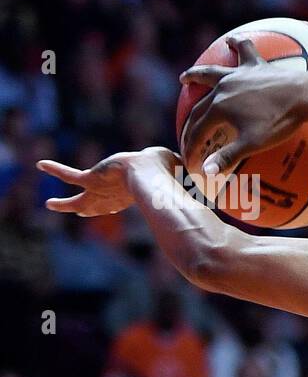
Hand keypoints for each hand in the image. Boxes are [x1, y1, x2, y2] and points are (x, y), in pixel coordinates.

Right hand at [39, 147, 179, 217]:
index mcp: (132, 195)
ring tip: (50, 204)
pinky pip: (69, 174)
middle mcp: (114, 196)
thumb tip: (197, 166)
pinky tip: (40, 164)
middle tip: (79, 213)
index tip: (108, 209)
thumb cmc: (167, 171)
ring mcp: (101, 191)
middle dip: (89, 208)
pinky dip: (55, 168)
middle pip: (98, 206)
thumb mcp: (173, 165)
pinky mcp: (90, 180)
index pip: (118, 201)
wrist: (152, 173)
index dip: (112, 204)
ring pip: (79, 200)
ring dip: (65, 203)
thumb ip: (178, 164)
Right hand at [179, 36, 307, 177]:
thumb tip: (206, 172)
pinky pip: (244, 49)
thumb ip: (228, 157)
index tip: (190, 161)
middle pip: (200, 107)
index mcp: (219, 108)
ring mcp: (238, 74)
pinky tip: (231, 40)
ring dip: (196, 75)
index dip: (192, 147)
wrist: (304, 95)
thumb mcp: (253, 143)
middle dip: (191, 124)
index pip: (198, 131)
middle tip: (185, 134)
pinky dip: (236, 44)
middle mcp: (223, 88)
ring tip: (184, 78)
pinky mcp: (256, 66)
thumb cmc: (279, 122)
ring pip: (211, 73)